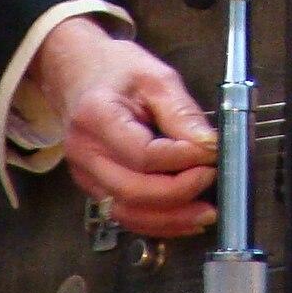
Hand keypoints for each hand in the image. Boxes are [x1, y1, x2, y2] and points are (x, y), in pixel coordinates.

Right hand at [29, 15, 217, 237]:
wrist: (79, 73)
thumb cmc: (116, 70)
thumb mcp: (156, 78)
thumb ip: (182, 112)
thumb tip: (209, 145)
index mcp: (97, 117)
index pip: (142, 153)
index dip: (181, 159)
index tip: (211, 153)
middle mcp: (84, 153)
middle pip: (134, 190)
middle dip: (180, 192)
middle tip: (212, 178)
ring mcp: (85, 174)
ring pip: (129, 212)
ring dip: (171, 219)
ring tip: (206, 212)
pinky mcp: (94, 187)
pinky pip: (126, 214)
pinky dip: (157, 222)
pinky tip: (184, 218)